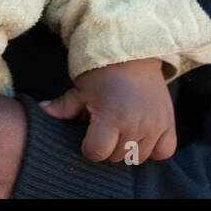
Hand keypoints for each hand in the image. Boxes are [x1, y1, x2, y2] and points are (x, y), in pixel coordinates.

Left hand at [39, 58, 176, 162]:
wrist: (134, 52)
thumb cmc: (103, 71)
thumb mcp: (81, 88)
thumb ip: (63, 107)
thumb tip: (41, 111)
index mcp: (112, 117)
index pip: (96, 153)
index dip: (88, 145)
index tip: (88, 131)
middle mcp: (136, 124)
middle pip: (116, 157)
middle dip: (107, 146)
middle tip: (105, 127)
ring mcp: (155, 124)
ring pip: (138, 157)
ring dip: (128, 148)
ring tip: (122, 128)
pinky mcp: (168, 121)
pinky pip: (164, 151)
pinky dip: (154, 148)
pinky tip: (142, 136)